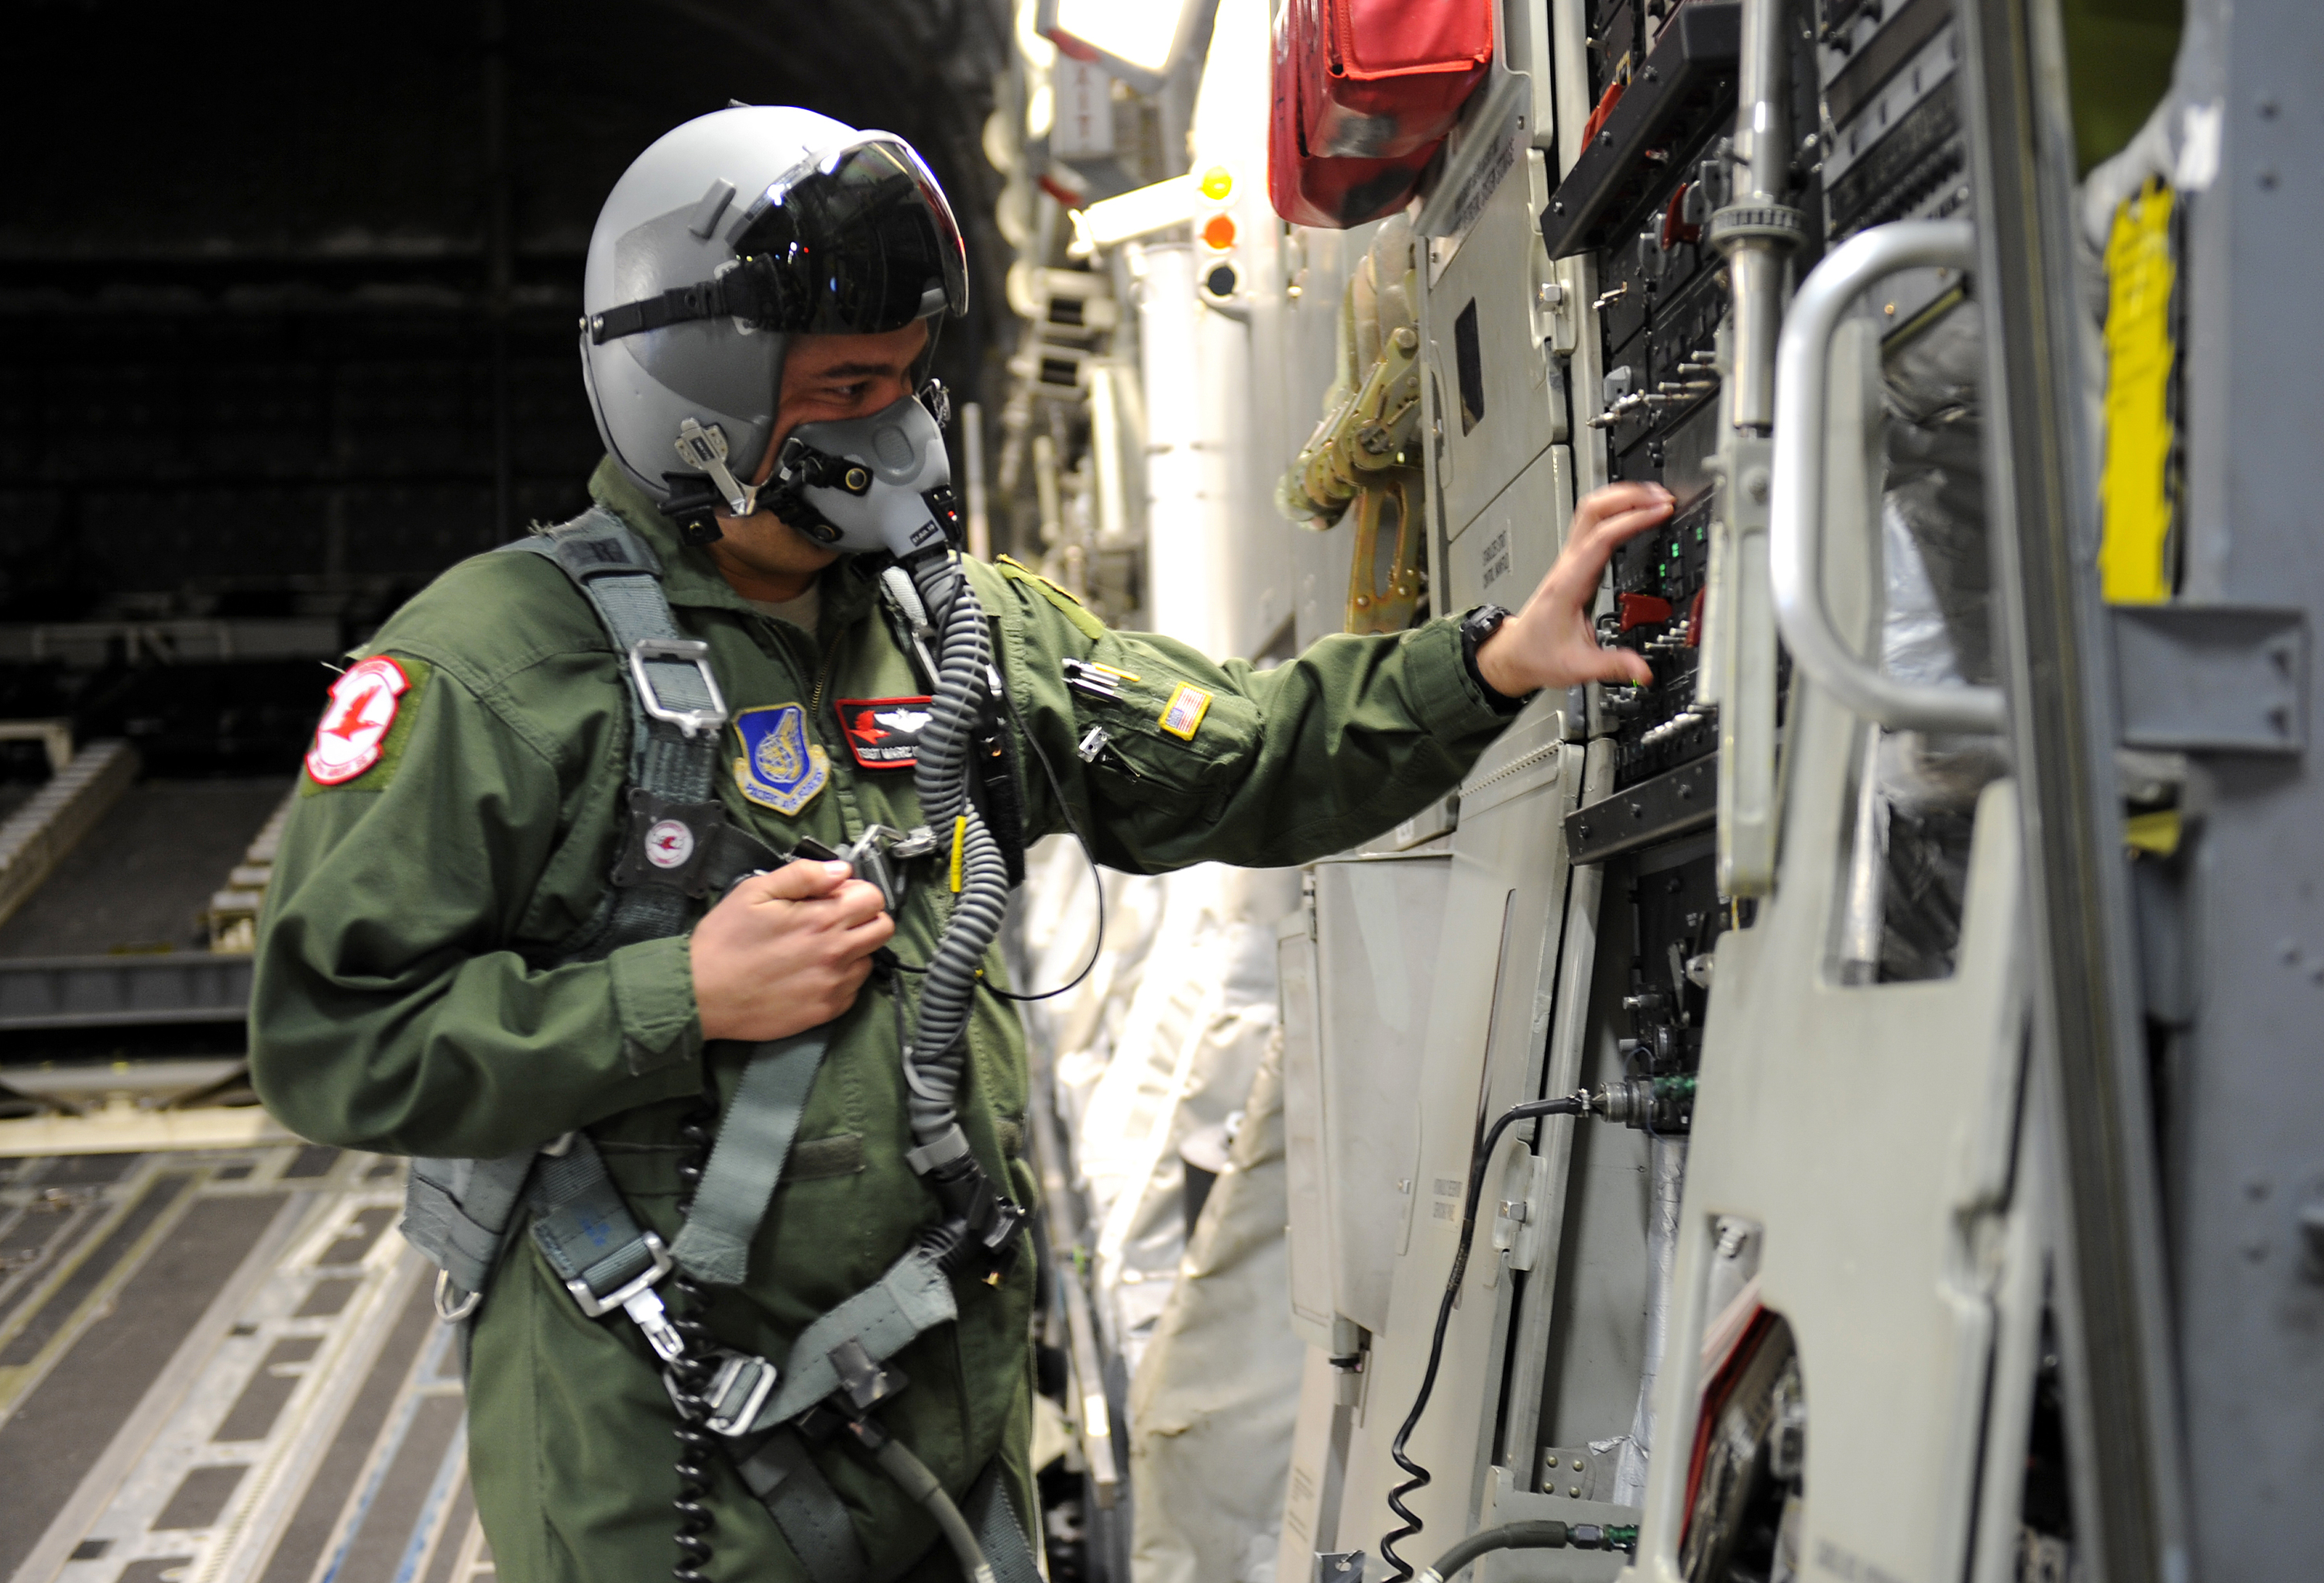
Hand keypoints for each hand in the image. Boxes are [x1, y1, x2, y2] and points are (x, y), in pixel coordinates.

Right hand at [690, 859, 894, 1041]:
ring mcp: (833, 986)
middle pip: (882, 929)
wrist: (700, 995)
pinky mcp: (824, 1012)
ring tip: (819, 948)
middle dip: (864, 918)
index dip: (856, 891)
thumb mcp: (754, 892)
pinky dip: (840, 979)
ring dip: (853, 950)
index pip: (874, 898)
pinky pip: (852, 991)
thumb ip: (803, 875)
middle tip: (834, 919)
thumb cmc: (723, 942)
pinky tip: (812, 972)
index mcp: (821, 920)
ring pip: (869, 960)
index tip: (835, 896)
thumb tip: (839, 870)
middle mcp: (835, 954)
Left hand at [1473, 481, 1675, 695]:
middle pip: (1593, 510)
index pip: (1601, 538)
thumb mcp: (1577, 666)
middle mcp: (1568, 565)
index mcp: (1569, 584)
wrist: (1514, 653)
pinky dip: (1616, 511)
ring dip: (1621, 498)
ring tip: (1654, 498)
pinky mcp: (1576, 563)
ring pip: (1591, 511)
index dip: (1631, 520)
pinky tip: (1635, 513)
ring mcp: (1570, 560)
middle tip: (1661, 497)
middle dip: (1628, 496)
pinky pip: (1594, 524)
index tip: (1659, 511)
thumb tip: (1643, 671)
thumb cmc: (1538, 654)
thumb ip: (1613, 666)